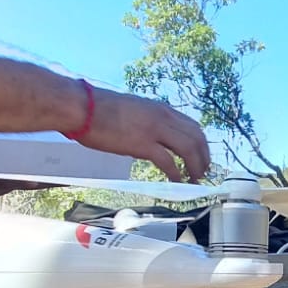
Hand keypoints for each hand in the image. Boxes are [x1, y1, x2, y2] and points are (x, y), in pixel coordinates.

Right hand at [79, 88, 209, 181]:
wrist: (83, 107)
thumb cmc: (100, 109)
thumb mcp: (134, 110)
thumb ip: (148, 121)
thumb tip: (153, 136)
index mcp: (161, 109)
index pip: (192, 126)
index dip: (201, 144)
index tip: (201, 156)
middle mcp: (162, 117)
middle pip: (196, 137)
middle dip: (203, 157)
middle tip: (202, 172)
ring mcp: (154, 129)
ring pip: (188, 149)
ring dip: (195, 166)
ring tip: (194, 179)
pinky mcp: (142, 144)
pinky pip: (168, 161)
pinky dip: (176, 174)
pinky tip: (177, 181)